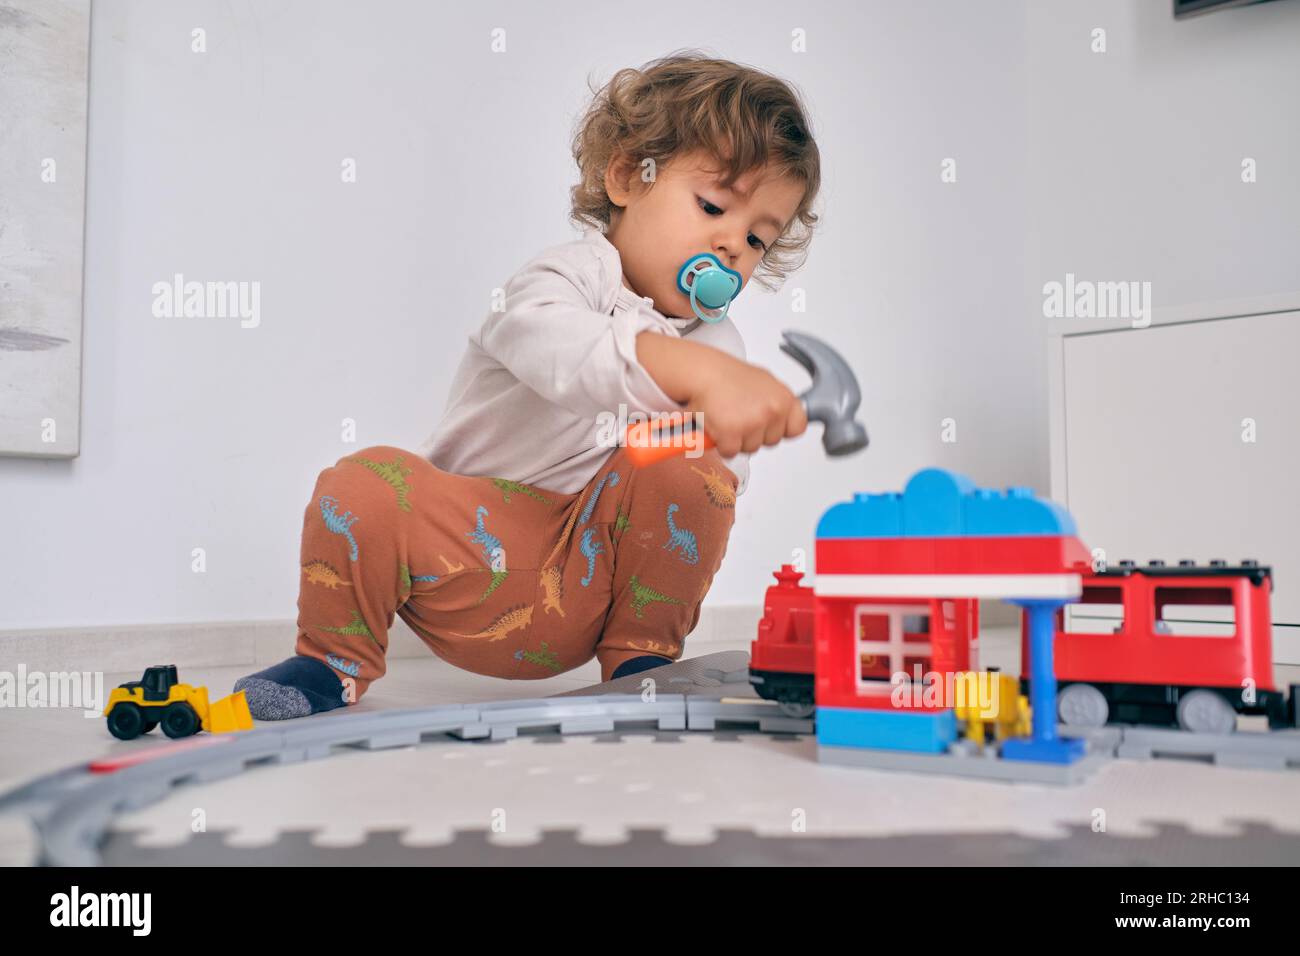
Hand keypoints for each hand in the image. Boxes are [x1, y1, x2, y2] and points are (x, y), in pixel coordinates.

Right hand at [687, 354, 807, 457]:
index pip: (798, 428)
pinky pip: (730, 452)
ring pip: (751, 448)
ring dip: (737, 439)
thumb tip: (786, 417)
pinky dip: (721, 443)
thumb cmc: (728, 376)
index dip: (782, 428)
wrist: (702, 373)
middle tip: (740, 415)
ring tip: (728, 416)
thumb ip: (778, 402)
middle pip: (771, 441)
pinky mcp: (732, 434)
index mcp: (784, 398)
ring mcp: (753, 423)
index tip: (770, 423)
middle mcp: (773, 410)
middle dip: (755, 434)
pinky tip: (718, 423)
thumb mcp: (764, 383)